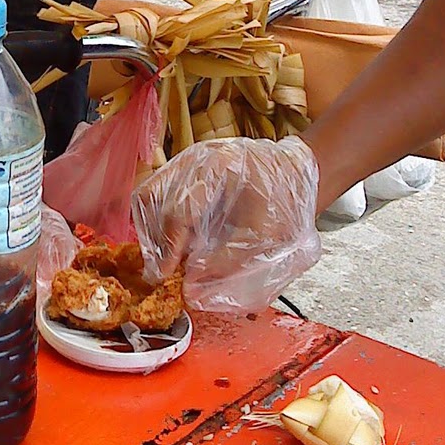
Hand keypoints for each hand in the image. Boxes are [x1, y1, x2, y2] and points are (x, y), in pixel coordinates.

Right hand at [130, 135, 320, 313]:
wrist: (296, 172)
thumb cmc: (287, 201)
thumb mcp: (266, 236)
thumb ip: (227, 262)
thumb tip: (191, 286)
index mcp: (219, 168)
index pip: (178, 209)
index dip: (169, 247)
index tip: (167, 275)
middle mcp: (195, 157)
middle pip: (151, 197)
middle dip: (154, 239)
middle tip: (162, 270)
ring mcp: (186, 158)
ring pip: (147, 194)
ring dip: (152, 230)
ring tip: (166, 258)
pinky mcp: (183, 166)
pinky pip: (156, 192)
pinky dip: (158, 220)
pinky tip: (173, 242)